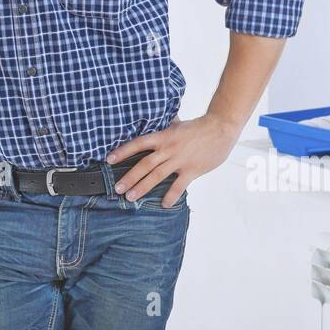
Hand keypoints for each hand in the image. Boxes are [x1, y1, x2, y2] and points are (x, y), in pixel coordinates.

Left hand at [105, 112, 245, 207]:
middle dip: (129, 177)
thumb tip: (153, 126)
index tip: (109, 159)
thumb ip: (164, 129)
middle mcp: (168, 148)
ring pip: (157, 175)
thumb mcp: (177, 125)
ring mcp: (180, 160)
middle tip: (117, 188)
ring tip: (131, 197)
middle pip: (144, 164)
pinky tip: (164, 204)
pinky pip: (179, 185)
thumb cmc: (198, 127)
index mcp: (163, 136)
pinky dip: (171, 196)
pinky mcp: (192, 169)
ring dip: (143, 187)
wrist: (220, 128)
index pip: (138, 143)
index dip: (123, 151)